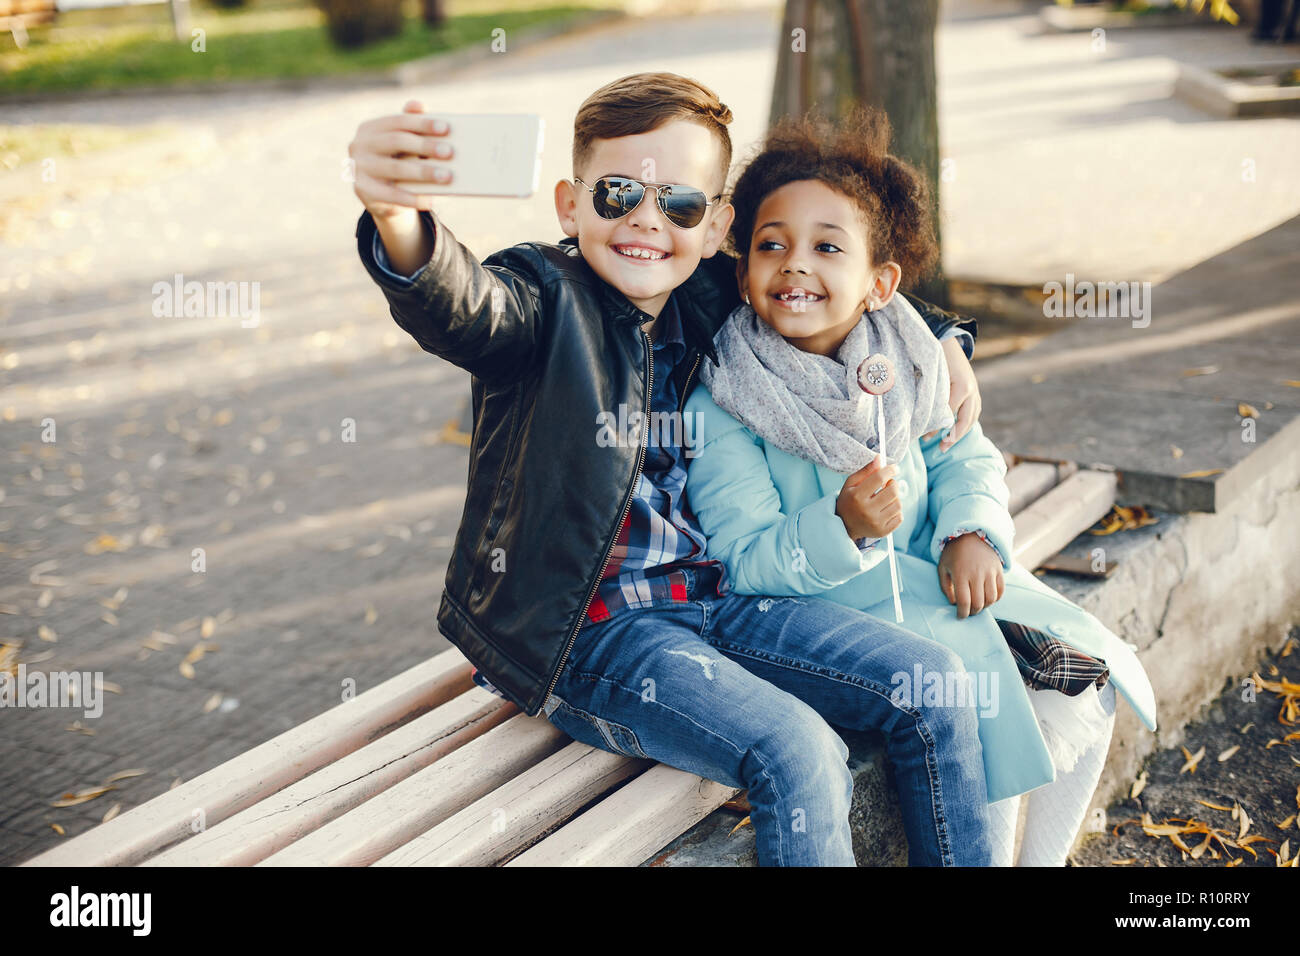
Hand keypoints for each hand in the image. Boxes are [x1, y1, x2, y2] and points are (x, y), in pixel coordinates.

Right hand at [348, 100, 453, 221]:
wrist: (381, 199)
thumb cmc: (398, 163)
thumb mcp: (403, 146)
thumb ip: (411, 126)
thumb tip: (419, 105)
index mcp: (370, 128)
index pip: (398, 121)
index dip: (422, 123)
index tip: (446, 128)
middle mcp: (359, 145)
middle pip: (396, 141)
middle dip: (424, 146)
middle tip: (449, 152)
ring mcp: (358, 168)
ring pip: (395, 168)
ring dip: (423, 172)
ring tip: (446, 177)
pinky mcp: (362, 191)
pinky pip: (391, 194)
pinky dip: (412, 198)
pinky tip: (431, 200)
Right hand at [835, 456, 901, 540]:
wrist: (844, 527)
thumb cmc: (848, 501)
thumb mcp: (851, 484)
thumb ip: (866, 471)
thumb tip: (880, 458)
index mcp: (857, 496)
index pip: (879, 478)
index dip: (889, 470)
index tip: (894, 468)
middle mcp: (866, 511)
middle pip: (892, 491)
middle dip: (892, 484)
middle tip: (887, 484)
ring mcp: (876, 523)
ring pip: (898, 504)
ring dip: (895, 498)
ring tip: (885, 498)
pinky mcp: (883, 532)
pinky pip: (900, 517)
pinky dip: (896, 511)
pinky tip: (886, 509)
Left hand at [924, 337, 981, 451]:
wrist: (946, 340)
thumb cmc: (935, 357)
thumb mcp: (931, 375)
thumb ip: (930, 395)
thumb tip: (920, 418)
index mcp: (962, 386)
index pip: (948, 413)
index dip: (936, 426)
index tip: (924, 437)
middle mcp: (972, 389)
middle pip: (965, 420)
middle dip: (953, 436)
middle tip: (941, 449)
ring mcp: (975, 390)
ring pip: (972, 417)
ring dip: (960, 432)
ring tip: (947, 444)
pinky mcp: (974, 390)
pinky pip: (973, 411)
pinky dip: (965, 423)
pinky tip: (955, 432)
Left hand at [937, 532, 1003, 618]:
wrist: (971, 534)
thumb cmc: (953, 552)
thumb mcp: (942, 567)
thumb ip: (946, 587)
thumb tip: (953, 603)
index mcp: (960, 574)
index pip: (964, 602)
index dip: (962, 613)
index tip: (960, 616)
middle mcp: (976, 574)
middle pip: (979, 603)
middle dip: (973, 612)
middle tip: (968, 612)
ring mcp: (990, 572)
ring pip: (991, 599)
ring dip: (984, 606)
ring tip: (977, 605)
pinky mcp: (999, 570)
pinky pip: (1000, 591)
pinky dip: (995, 598)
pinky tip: (987, 598)